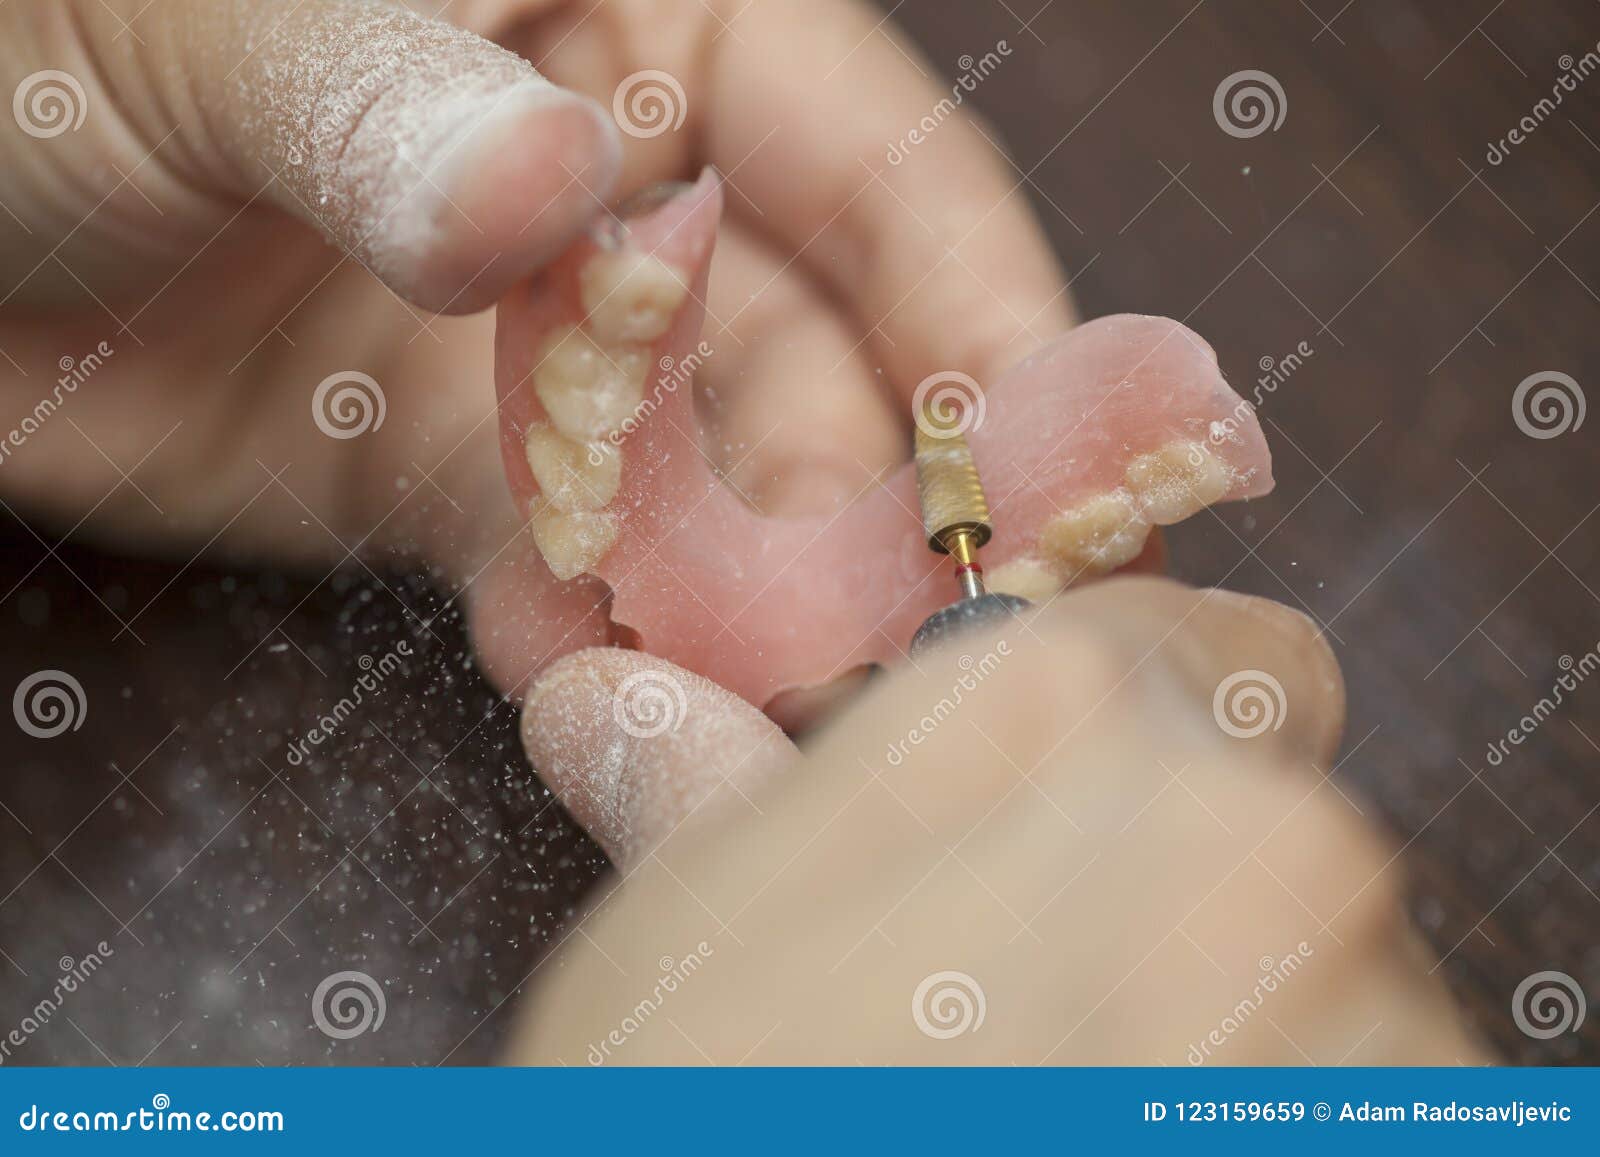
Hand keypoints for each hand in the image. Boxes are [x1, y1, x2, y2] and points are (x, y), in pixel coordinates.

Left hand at [0, 0, 1071, 678]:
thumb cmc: (31, 40)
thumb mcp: (205, 25)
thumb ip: (384, 94)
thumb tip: (548, 193)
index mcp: (640, 14)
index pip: (876, 165)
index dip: (980, 311)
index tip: (1043, 464)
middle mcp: (634, 190)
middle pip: (832, 358)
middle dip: (878, 502)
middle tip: (908, 636)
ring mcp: (554, 348)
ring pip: (719, 488)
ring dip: (742, 593)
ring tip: (754, 690)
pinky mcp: (462, 473)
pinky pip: (572, 569)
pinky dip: (591, 628)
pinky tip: (577, 673)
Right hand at [509, 579, 1486, 1063]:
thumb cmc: (711, 1145)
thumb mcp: (669, 978)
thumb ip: (704, 800)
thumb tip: (619, 698)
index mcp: (1057, 720)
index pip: (1190, 645)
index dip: (1115, 740)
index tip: (1048, 834)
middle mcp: (1262, 829)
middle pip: (1272, 804)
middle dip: (1173, 886)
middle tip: (1017, 1029)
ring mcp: (1370, 1021)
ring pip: (1337, 967)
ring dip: (1236, 1036)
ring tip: (1063, 1122)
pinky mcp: (1411, 1131)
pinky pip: (1367, 1088)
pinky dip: (1274, 1115)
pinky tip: (1129, 1149)